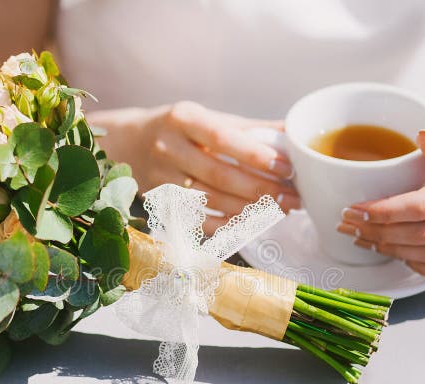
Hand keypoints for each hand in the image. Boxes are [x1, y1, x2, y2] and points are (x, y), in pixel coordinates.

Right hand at [92, 102, 297, 232]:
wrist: (129, 144)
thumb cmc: (179, 130)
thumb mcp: (208, 118)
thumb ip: (249, 128)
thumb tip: (294, 130)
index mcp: (184, 119)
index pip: (224, 139)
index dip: (256, 155)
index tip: (286, 168)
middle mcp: (168, 148)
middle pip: (220, 174)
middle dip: (261, 189)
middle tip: (292, 196)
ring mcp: (161, 179)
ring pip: (211, 200)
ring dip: (251, 209)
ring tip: (281, 210)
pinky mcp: (160, 204)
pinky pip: (198, 221)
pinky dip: (228, 224)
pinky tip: (253, 223)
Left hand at [336, 118, 424, 281]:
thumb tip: (419, 140)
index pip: (420, 207)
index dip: (383, 212)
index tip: (355, 209)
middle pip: (419, 235)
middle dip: (378, 233)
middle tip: (349, 226)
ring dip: (393, 251)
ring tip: (366, 240)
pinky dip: (422, 267)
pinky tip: (401, 255)